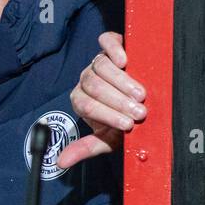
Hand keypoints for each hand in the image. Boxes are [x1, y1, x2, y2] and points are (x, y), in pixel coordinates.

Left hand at [56, 31, 146, 168]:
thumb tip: (61, 163)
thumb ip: (86, 148)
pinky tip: (126, 60)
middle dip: (118, 101)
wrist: (143, 98)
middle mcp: (86, 79)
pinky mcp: (110, 45)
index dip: (108, 115)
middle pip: (94, 86)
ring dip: (121, 82)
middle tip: (139, 112)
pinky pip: (106, 41)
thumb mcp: (108, 139)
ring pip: (101, 66)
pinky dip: (114, 49)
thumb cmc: (125, 120)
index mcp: (81, 101)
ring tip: (141, 94)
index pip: (87, 105)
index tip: (128, 125)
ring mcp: (97, 61)